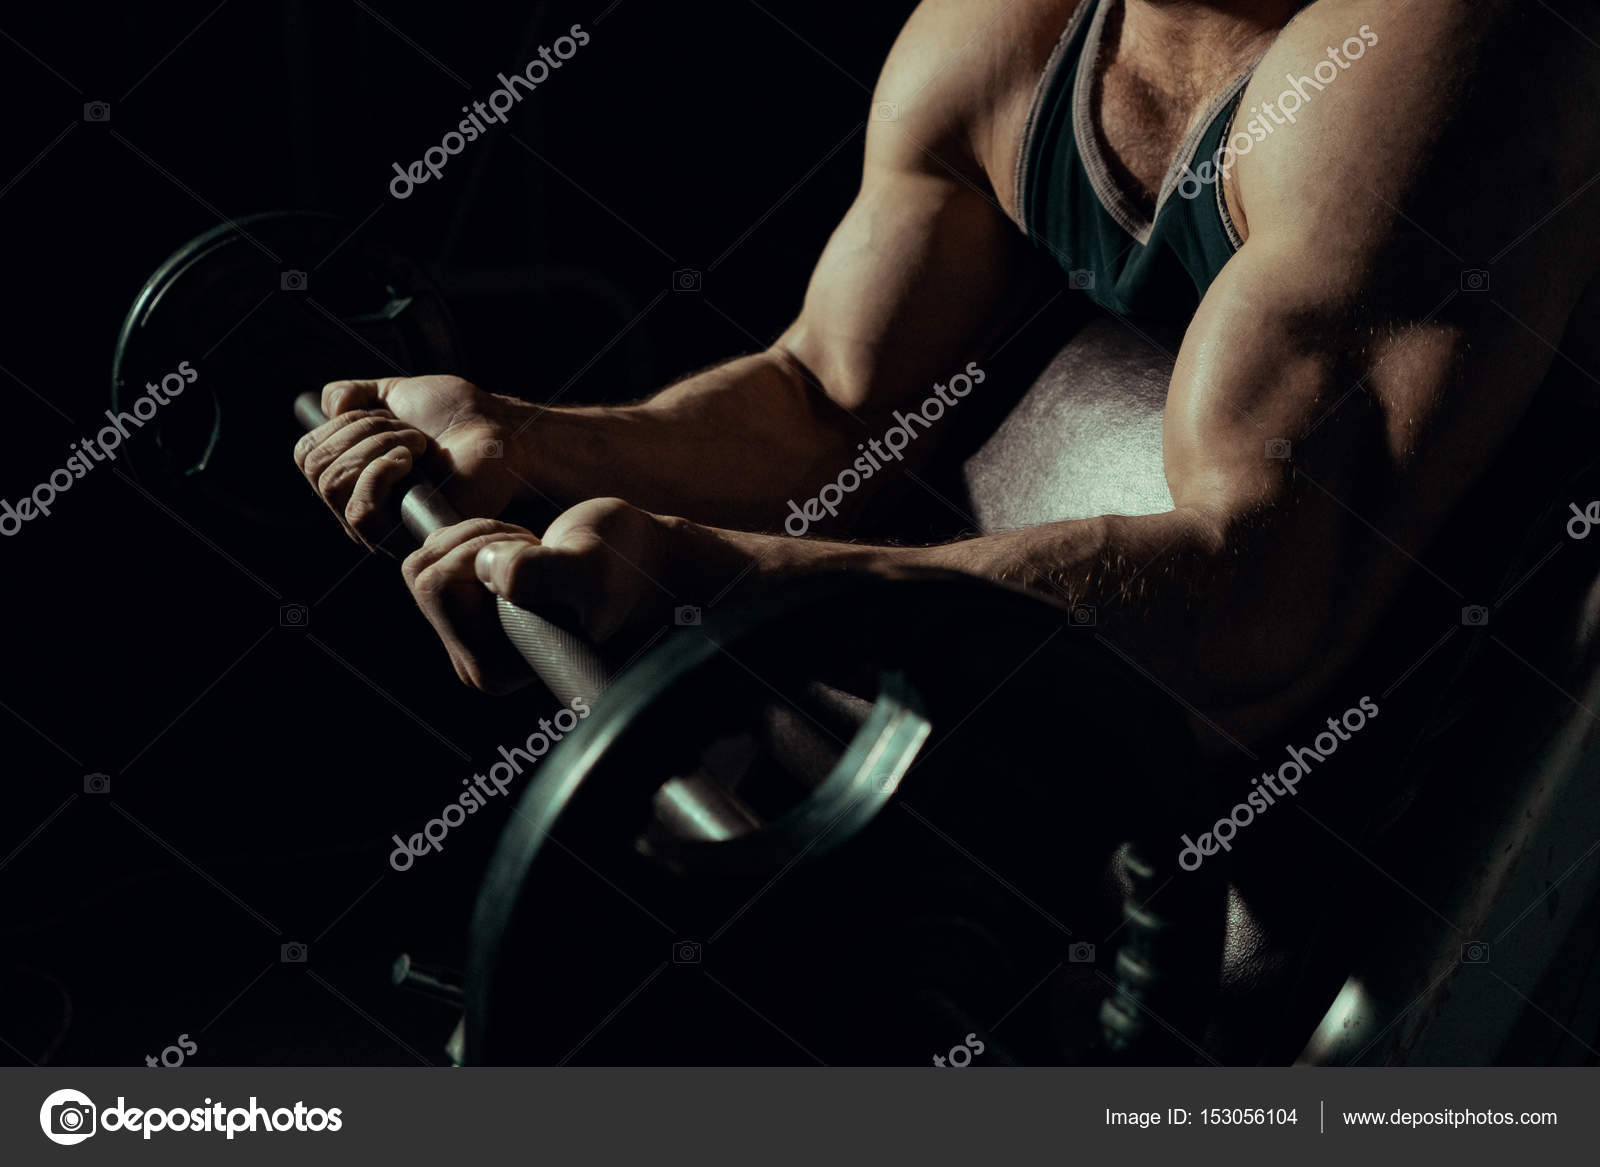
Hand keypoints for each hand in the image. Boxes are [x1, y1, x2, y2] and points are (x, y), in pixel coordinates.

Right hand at [293, 375, 531, 550]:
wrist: (499, 432)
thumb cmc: (455, 415)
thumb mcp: (393, 393)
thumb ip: (351, 394)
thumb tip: (326, 405)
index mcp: (355, 471)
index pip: (307, 454)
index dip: (339, 424)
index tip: (384, 414)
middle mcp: (361, 502)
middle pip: (315, 468)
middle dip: (359, 432)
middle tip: (407, 430)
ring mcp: (382, 524)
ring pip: (333, 486)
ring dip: (374, 446)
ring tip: (416, 443)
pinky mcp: (403, 537)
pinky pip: (360, 511)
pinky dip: (380, 471)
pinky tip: (413, 459)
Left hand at [401, 499, 712, 693]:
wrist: (640, 565)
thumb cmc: (622, 569)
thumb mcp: (589, 569)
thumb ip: (544, 574)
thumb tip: (494, 574)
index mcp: (493, 667)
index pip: (435, 586)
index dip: (480, 552)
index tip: (533, 558)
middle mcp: (474, 661)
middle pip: (420, 572)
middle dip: (475, 541)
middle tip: (532, 551)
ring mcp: (468, 638)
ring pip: (425, 557)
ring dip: (478, 537)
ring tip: (532, 554)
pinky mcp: (466, 610)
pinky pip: (434, 552)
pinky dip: (476, 535)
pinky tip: (520, 553)